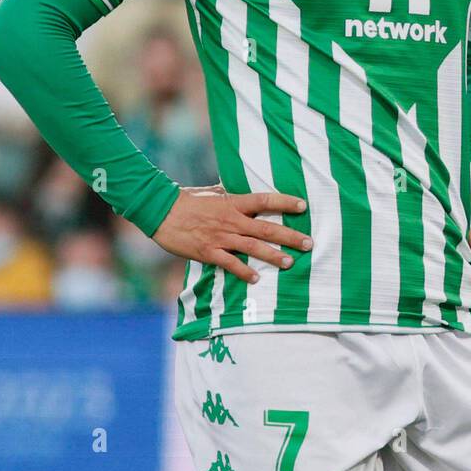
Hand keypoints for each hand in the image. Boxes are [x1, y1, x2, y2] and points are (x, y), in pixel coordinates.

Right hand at [152, 185, 312, 284]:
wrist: (162, 211)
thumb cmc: (188, 199)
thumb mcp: (213, 192)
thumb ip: (231, 194)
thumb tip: (245, 192)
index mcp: (233, 202)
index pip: (265, 200)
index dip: (285, 202)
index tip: (303, 206)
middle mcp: (231, 220)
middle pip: (266, 228)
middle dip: (289, 236)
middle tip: (309, 243)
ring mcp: (221, 237)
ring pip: (253, 247)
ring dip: (273, 256)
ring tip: (290, 263)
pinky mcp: (208, 252)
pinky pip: (230, 263)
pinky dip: (243, 272)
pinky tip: (256, 279)